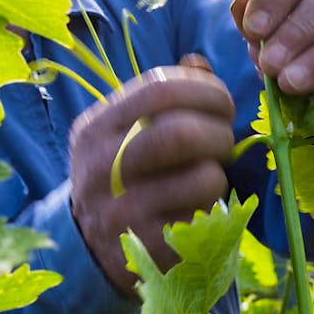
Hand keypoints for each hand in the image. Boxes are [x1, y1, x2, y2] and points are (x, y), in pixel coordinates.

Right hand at [69, 56, 234, 295]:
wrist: (89, 249)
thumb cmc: (120, 178)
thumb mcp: (124, 134)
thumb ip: (160, 98)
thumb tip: (198, 64)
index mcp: (96, 127)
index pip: (159, 88)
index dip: (204, 89)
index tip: (221, 103)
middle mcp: (101, 166)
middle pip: (182, 132)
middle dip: (220, 131)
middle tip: (224, 140)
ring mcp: (122, 210)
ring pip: (201, 176)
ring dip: (218, 173)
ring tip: (208, 175)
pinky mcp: (148, 245)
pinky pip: (204, 216)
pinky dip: (212, 206)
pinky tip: (197, 206)